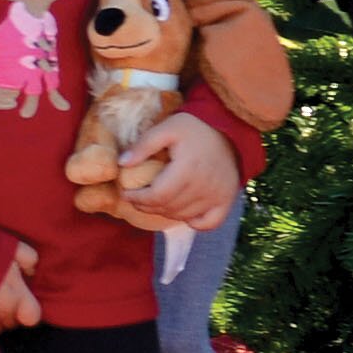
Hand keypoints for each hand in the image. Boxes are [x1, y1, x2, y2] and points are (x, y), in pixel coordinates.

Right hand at [0, 240, 42, 351]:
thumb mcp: (8, 245)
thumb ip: (27, 258)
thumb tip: (33, 271)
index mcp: (15, 295)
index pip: (33, 316)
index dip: (29, 309)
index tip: (24, 301)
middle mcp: (1, 312)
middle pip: (14, 322)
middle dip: (11, 313)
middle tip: (5, 301)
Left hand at [106, 112, 238, 234]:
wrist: (230, 131)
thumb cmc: (195, 129)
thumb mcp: (167, 128)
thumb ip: (144, 145)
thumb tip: (122, 164)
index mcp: (187, 169)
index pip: (157, 196)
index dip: (137, 199)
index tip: (126, 193)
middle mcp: (204, 187)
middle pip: (168, 208)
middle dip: (146, 206)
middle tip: (137, 197)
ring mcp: (217, 197)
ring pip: (183, 216)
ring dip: (165, 211)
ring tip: (155, 200)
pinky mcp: (226, 201)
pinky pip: (208, 224)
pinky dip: (193, 222)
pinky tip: (182, 211)